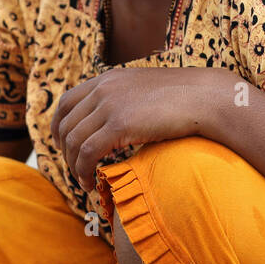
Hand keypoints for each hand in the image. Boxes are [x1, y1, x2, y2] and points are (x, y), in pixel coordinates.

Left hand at [50, 66, 218, 191]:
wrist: (206, 98)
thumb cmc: (183, 100)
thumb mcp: (144, 92)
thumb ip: (125, 102)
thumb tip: (114, 125)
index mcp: (107, 79)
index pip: (66, 103)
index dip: (58, 127)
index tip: (63, 146)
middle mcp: (103, 89)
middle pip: (66, 125)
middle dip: (65, 152)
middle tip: (75, 170)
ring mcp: (110, 105)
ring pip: (73, 141)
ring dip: (74, 167)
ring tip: (84, 182)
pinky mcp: (119, 124)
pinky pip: (87, 153)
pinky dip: (83, 172)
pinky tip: (92, 184)